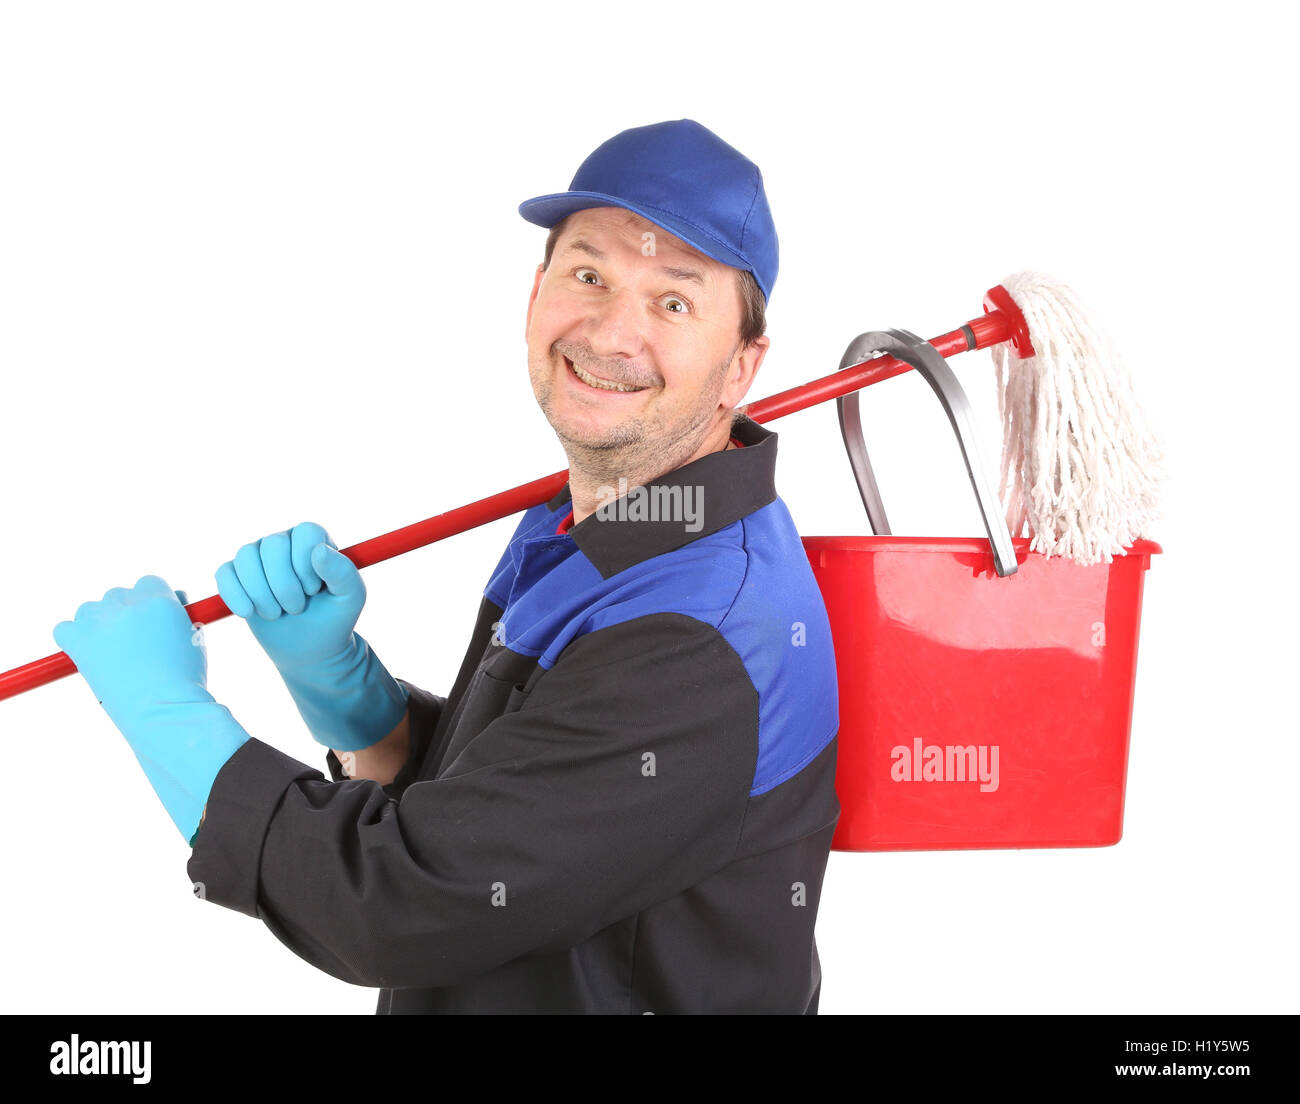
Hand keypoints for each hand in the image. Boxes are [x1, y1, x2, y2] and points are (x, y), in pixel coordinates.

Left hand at [54, 574, 210, 712]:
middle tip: (136, 642)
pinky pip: (64, 630)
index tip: (155, 619)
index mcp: (159, 600)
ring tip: (114, 652)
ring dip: (99, 625)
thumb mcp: (193, 638)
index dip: (151, 600)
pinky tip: (89, 654)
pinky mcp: (79, 644)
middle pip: (118, 595)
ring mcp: (100, 623)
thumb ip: (176, 615)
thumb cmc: (184, 680)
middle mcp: (126, 605)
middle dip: (125, 614)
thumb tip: (169, 602)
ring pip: (90, 611)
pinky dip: (73, 639)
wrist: (163, 711)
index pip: (149, 583)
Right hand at [215, 522, 363, 675]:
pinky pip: (224, 573)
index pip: (305, 532)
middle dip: (284, 584)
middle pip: (273, 544)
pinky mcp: (235, 575)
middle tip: (297, 608)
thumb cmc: (334, 618)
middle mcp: (284, 541)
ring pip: (246, 556)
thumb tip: (320, 550)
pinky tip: (249, 613)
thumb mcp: (351, 598)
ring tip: (277, 614)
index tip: (314, 590)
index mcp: (315, 541)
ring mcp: (257, 556)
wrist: (309, 647)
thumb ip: (343, 572)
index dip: (307, 563)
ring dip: (261, 592)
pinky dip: (235, 595)